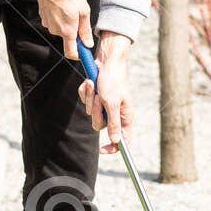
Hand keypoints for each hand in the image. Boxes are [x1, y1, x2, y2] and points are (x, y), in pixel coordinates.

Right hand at [24, 0, 92, 58]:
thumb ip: (85, 29)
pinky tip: (61, 6)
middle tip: (80, 16)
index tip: (84, 52)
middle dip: (74, 32)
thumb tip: (88, 44)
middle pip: (67, 39)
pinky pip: (54, 22)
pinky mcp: (43, 18)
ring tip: (70, 7)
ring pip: (61, 29)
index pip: (71, 53)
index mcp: (67, 31)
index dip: (78, 55)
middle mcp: (56, 31)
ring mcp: (48, 25)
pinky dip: (59, 17)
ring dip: (67, 23)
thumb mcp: (83, 10)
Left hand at [78, 32, 131, 153]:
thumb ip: (113, 123)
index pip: (122, 139)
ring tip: (95, 85)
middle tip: (99, 98)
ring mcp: (104, 104)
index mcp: (125, 115)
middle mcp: (115, 112)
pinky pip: (85, 102)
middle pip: (99, 125)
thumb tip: (116, 141)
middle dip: (95, 111)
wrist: (106, 59)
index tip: (102, 150)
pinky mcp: (95, 96)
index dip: (113, 147)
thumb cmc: (113, 80)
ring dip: (90, 99)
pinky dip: (85, 92)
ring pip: (90, 113)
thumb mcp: (112, 103)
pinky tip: (90, 82)